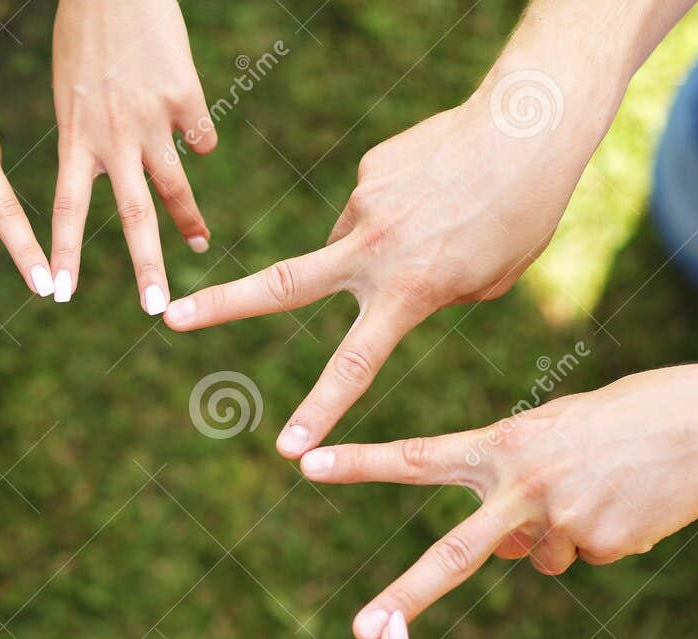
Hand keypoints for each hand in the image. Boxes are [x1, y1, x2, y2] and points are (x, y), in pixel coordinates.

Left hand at [50, 0, 213, 311]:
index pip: (64, 209)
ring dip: (189, 222)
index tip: (60, 296)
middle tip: (154, 308)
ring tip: (200, 249)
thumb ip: (88, 136)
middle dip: (145, 267)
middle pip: (132, 216)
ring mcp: (153, 121)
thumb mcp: (69, 91)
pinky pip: (200, 134)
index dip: (64, 254)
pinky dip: (198, 137)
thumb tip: (119, 171)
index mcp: (75, 137)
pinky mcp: (187, 98)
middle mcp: (114, 137)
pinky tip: (196, 130)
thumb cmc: (84, 31)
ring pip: (175, 186)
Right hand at [162, 95, 590, 452]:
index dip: (317, 411)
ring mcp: (363, 204)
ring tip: (440, 223)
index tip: (286, 451)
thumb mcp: (486, 282)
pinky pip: (370, 205)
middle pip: (279, 286)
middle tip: (169, 318)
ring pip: (349, 243)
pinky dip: (396, 209)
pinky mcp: (368, 171)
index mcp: (408, 291)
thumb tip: (368, 278)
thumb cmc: (520, 216)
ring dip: (379, 248)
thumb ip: (425, 295)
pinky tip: (436, 191)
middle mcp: (372, 249)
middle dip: (221, 305)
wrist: (529, 129)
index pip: (353, 365)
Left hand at [296, 364, 697, 638]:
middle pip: (451, 555)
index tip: (305, 464)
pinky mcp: (599, 544)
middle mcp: (520, 485)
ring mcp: (560, 519)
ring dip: (563, 533)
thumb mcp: (550, 436)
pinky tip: (628, 504)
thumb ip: (510, 487)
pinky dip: (600, 537)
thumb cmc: (618, 422)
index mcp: (500, 446)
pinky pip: (582, 556)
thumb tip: (509, 557)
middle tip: (359, 634)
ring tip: (602, 488)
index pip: (416, 457)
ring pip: (537, 557)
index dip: (359, 462)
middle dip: (404, 596)